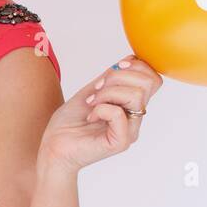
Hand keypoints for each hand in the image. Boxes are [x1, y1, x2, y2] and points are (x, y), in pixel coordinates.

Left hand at [39, 54, 162, 172]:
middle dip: (118, 77)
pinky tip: (91, 116)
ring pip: (135, 96)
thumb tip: (129, 60)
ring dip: (106, 93)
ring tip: (91, 103)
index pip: (153, 78)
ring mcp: (130, 131)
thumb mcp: (91, 91)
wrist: (53, 146)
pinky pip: (119, 114)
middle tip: (97, 89)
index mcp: (131, 105)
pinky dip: (101, 108)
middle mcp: (135, 118)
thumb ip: (110, 78)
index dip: (136, 66)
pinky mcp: (120, 142)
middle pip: (148, 83)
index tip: (112, 69)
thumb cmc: (69, 122)